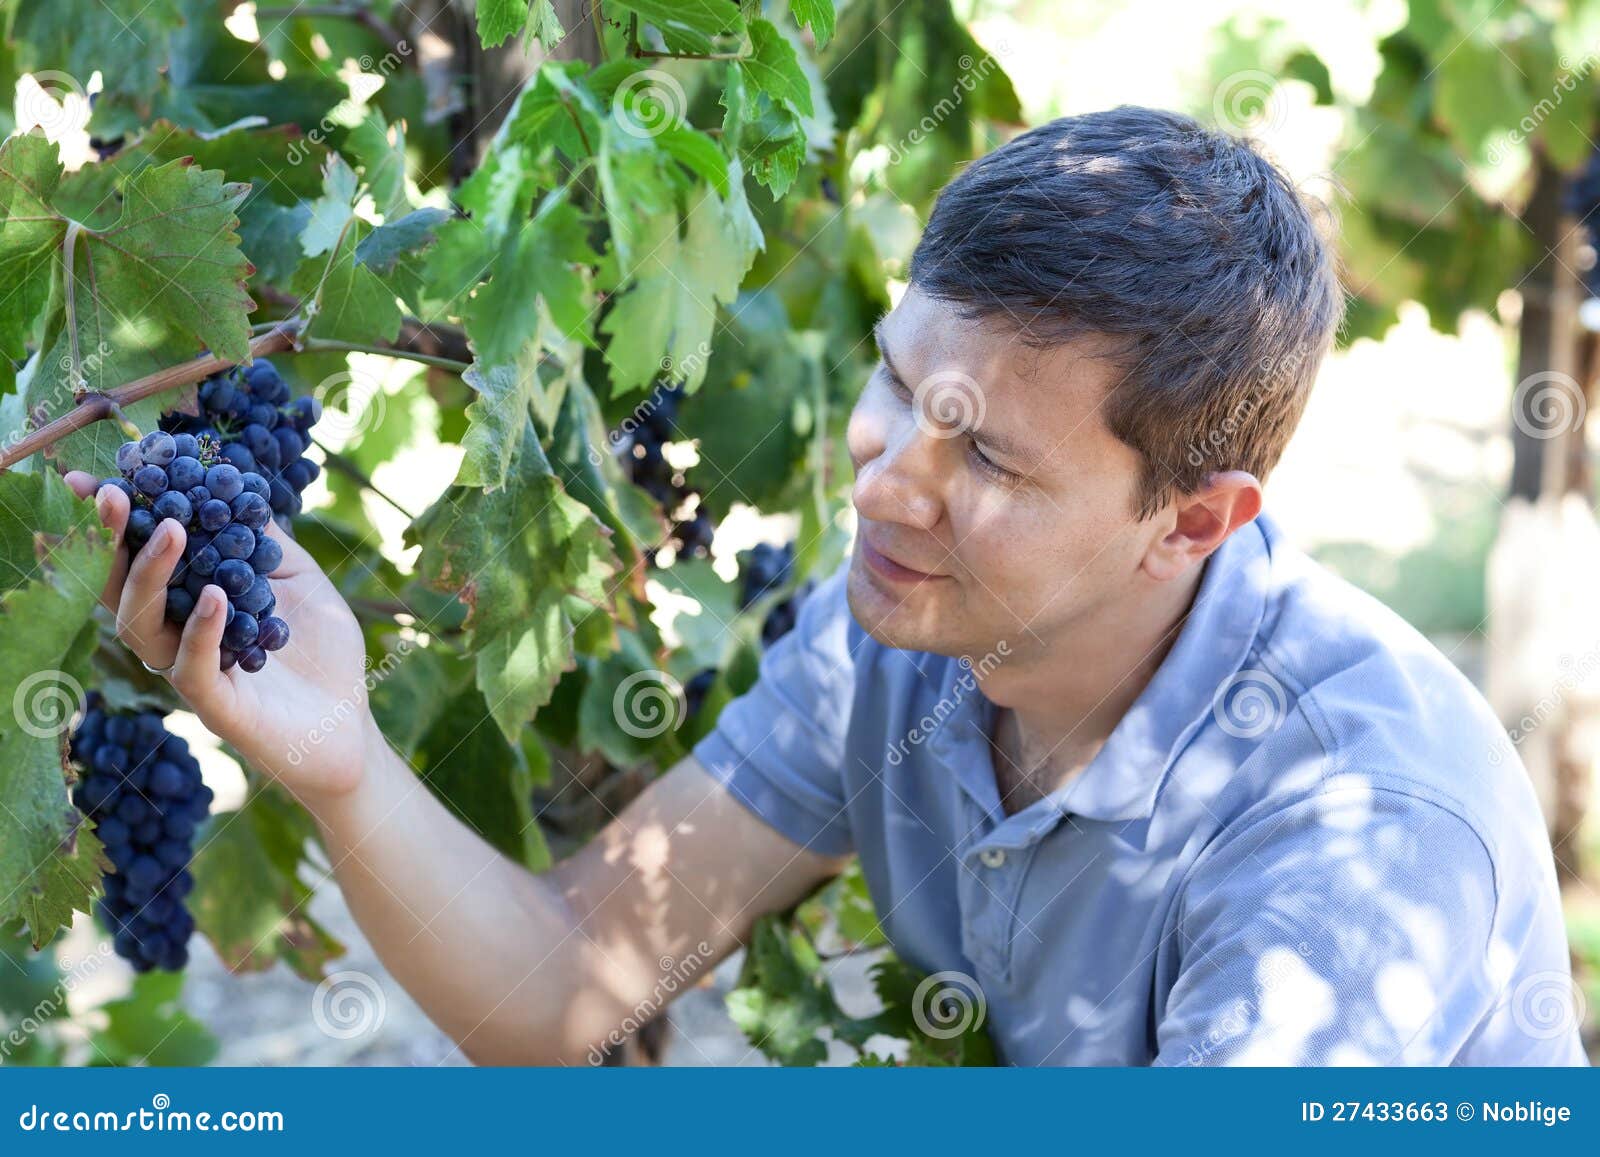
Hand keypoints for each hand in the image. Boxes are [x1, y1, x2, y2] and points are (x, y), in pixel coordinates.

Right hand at [65, 470, 377, 804]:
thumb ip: (265, 541)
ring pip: (143, 627)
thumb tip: (237, 486)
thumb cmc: (321, 654)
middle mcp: (175, 639)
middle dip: (113, 540)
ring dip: (152, 575)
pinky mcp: (218, 708)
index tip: (98, 479)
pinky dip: (201, 629)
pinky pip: (194, 668)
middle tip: (115, 495)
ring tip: (172, 530)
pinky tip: (216, 595)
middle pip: (121, 590)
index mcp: (186, 606)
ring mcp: (191, 674)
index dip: (116, 524)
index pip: (137, 561)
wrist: (350, 725)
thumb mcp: (298, 580)